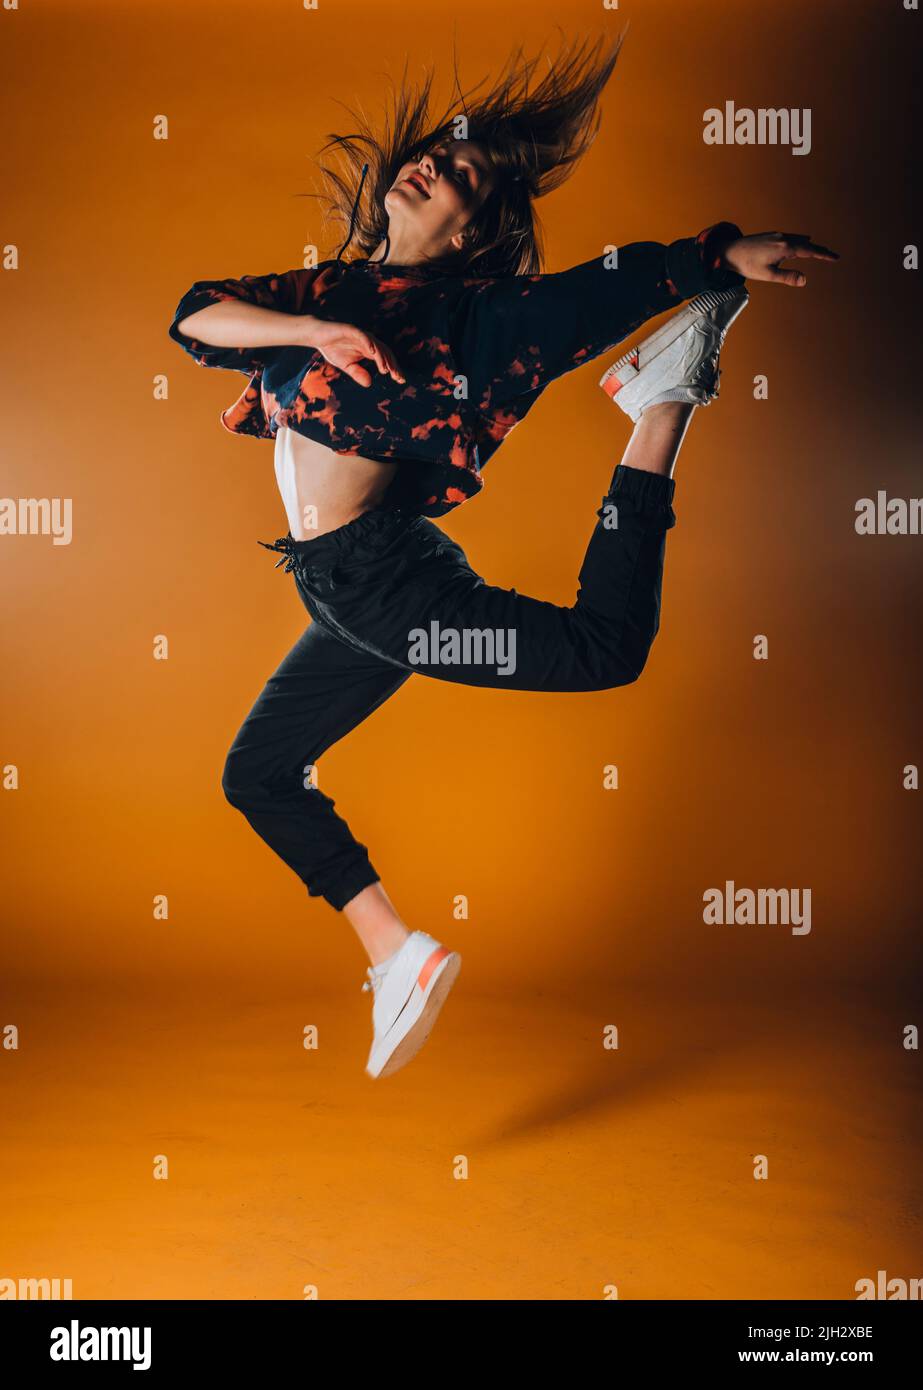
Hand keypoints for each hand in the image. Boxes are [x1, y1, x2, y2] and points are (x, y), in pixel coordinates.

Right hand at [304, 316, 405, 385]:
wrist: (317, 336)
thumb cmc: (332, 349)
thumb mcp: (347, 366)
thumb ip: (358, 373)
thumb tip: (369, 383)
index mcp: (369, 349)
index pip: (385, 359)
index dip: (393, 369)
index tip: (400, 380)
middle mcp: (368, 342)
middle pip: (385, 352)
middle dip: (392, 365)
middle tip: (398, 377)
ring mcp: (361, 335)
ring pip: (376, 345)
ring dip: (382, 357)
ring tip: (386, 369)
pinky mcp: (351, 330)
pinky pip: (363, 336)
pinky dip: (369, 343)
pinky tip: (373, 352)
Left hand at [721, 232, 838, 286]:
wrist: (729, 251)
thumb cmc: (747, 265)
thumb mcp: (767, 275)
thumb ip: (787, 277)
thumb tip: (805, 280)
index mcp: (785, 248)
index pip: (810, 251)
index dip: (824, 255)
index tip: (835, 258)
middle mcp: (783, 238)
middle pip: (807, 244)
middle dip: (820, 250)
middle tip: (832, 256)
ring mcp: (778, 235)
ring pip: (799, 239)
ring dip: (811, 245)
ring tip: (820, 250)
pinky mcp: (772, 235)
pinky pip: (792, 237)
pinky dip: (801, 240)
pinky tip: (802, 241)